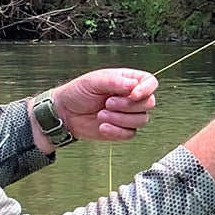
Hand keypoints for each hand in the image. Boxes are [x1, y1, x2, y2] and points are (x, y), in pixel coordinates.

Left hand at [40, 68, 158, 143]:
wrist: (65, 113)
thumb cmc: (77, 93)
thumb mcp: (93, 81)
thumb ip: (114, 81)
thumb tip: (133, 85)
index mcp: (127, 81)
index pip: (150, 82)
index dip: (146, 89)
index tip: (134, 94)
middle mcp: (131, 98)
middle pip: (149, 103)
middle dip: (128, 105)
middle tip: (107, 103)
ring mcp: (128, 115)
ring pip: (141, 120)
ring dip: (120, 119)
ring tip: (101, 115)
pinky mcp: (122, 130)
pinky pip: (130, 134)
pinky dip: (116, 131)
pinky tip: (102, 126)